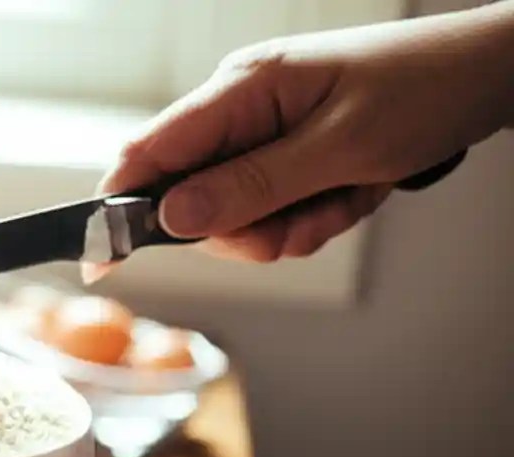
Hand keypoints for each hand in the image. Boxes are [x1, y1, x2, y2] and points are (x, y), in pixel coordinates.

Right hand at [100, 3, 513, 261]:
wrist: (488, 76)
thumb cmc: (423, 89)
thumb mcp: (338, 147)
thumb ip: (251, 186)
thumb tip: (174, 220)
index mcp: (240, 91)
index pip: (148, 153)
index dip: (116, 207)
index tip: (99, 262)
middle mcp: (241, 113)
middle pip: (193, 201)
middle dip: (245, 229)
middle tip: (299, 222)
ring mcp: (265, 136)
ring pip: (238, 217)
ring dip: (291, 226)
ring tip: (343, 197)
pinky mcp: (289, 157)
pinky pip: (277, 213)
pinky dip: (315, 218)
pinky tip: (352, 193)